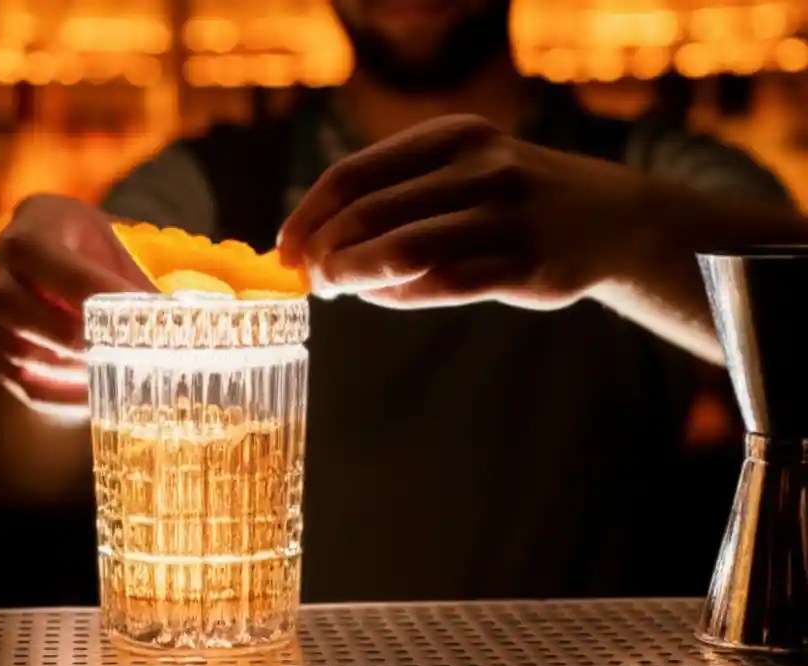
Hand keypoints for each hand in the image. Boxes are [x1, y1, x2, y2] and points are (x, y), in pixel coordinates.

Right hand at [0, 194, 154, 418]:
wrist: (52, 265)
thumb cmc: (90, 252)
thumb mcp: (111, 247)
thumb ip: (134, 280)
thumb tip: (180, 319)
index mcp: (28, 237)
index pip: (54, 266)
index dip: (97, 289)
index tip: (142, 308)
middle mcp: (1, 281)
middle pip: (32, 316)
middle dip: (86, 336)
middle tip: (134, 349)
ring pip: (30, 356)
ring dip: (80, 369)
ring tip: (127, 374)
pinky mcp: (6, 363)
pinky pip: (33, 388)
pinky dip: (71, 398)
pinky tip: (107, 395)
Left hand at [278, 114, 653, 310]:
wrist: (612, 219)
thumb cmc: (510, 197)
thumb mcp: (460, 168)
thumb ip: (396, 194)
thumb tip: (315, 240)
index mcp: (451, 137)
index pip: (352, 176)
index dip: (308, 215)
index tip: (285, 249)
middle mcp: (478, 169)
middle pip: (368, 217)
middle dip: (324, 253)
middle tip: (309, 280)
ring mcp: (505, 218)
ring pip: (401, 252)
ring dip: (353, 277)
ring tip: (334, 290)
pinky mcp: (525, 266)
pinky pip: (441, 285)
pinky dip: (399, 294)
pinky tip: (382, 295)